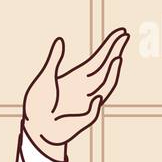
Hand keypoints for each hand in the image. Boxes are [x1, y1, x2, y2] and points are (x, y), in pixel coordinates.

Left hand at [22, 27, 126, 159]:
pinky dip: (95, 104)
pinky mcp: (83, 118)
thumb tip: (59, 40)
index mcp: (77, 78)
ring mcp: (87, 102)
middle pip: (105, 68)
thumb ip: (54, 60)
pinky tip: (96, 97)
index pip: (98, 60)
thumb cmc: (38, 104)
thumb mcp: (45, 78)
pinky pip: (92, 111)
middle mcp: (86, 88)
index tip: (120, 34)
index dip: (109, 47)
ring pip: (105, 86)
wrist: (35, 127)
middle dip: (114, 52)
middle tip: (125, 36)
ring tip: (117, 58)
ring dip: (112, 74)